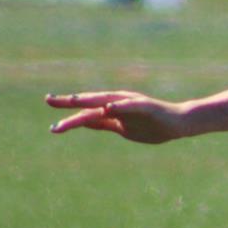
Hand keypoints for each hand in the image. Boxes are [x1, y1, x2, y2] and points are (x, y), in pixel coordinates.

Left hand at [46, 91, 195, 144]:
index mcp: (112, 108)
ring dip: (89, 101)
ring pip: (106, 101)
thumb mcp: (121, 127)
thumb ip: (103, 123)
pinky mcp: (146, 107)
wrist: (179, 124)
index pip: (85, 107)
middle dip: (70, 101)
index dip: (67, 105)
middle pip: (90, 102)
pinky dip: (119, 106)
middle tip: (49, 100)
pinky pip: (130, 106)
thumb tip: (84, 122)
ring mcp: (132, 103)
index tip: (48, 101)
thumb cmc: (152, 125)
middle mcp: (119, 101)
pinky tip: (108, 107)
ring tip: (72, 100)